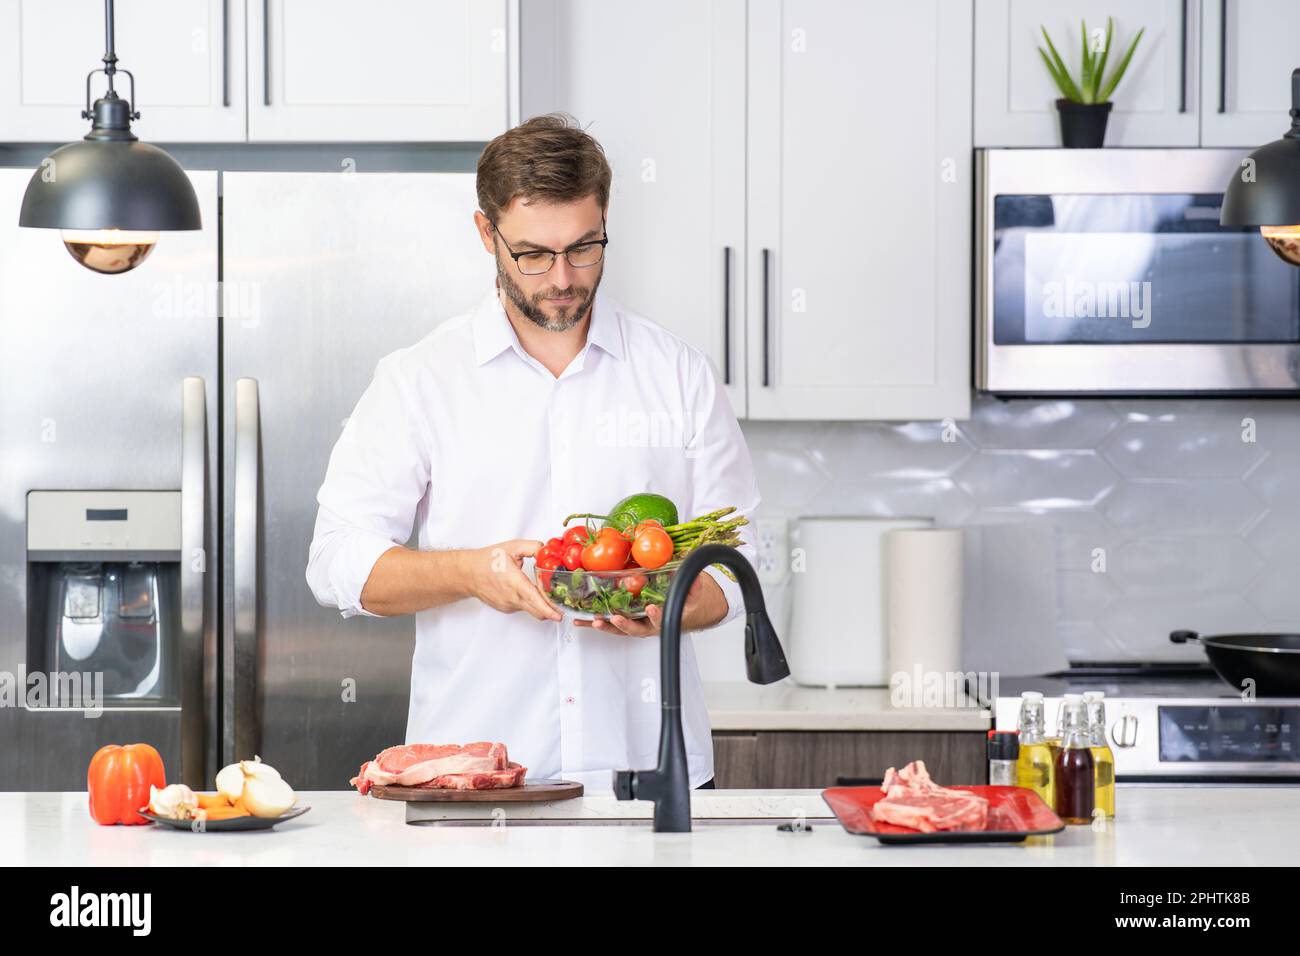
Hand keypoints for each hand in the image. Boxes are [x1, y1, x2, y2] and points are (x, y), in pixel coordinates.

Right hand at [466, 539, 562, 621]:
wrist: (468, 573)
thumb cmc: (487, 560)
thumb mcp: (512, 547)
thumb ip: (533, 547)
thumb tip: (547, 550)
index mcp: (514, 582)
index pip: (533, 598)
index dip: (547, 609)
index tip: (558, 615)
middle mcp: (511, 597)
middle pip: (536, 611)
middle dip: (551, 611)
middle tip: (563, 606)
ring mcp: (508, 605)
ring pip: (531, 609)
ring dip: (540, 605)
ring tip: (546, 593)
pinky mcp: (506, 608)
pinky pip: (523, 607)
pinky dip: (529, 602)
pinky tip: (529, 591)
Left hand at [574, 574, 721, 637]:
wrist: (681, 610)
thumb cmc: (683, 601)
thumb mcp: (693, 593)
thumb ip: (694, 586)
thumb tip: (695, 576)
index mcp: (667, 618)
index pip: (663, 619)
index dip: (657, 615)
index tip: (652, 608)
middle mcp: (650, 625)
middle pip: (637, 629)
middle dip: (626, 625)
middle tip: (616, 618)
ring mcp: (637, 625)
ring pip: (620, 630)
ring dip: (606, 626)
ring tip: (594, 621)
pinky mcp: (626, 622)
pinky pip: (610, 625)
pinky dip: (596, 623)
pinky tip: (581, 621)